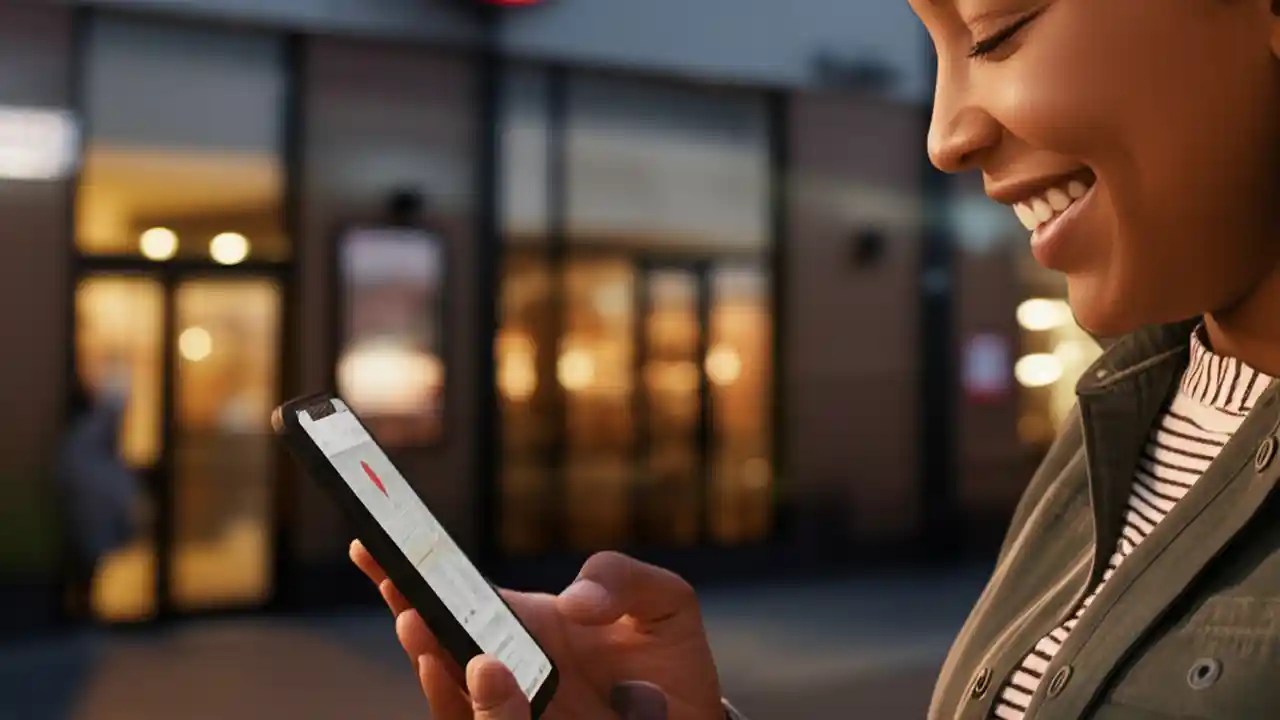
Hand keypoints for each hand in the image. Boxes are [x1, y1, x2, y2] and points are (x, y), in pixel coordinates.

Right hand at [350, 541, 724, 719]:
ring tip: (424, 628)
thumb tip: (574, 603)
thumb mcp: (662, 602)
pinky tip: (483, 674)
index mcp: (520, 627)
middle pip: (437, 647)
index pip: (451, 600)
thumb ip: (622, 577)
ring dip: (435, 662)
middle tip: (400, 594)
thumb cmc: (669, 660)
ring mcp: (517, 710)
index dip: (406, 574)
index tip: (370, 542)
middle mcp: (507, 671)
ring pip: (456, 697)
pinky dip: (480, 708)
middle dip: (411, 618)